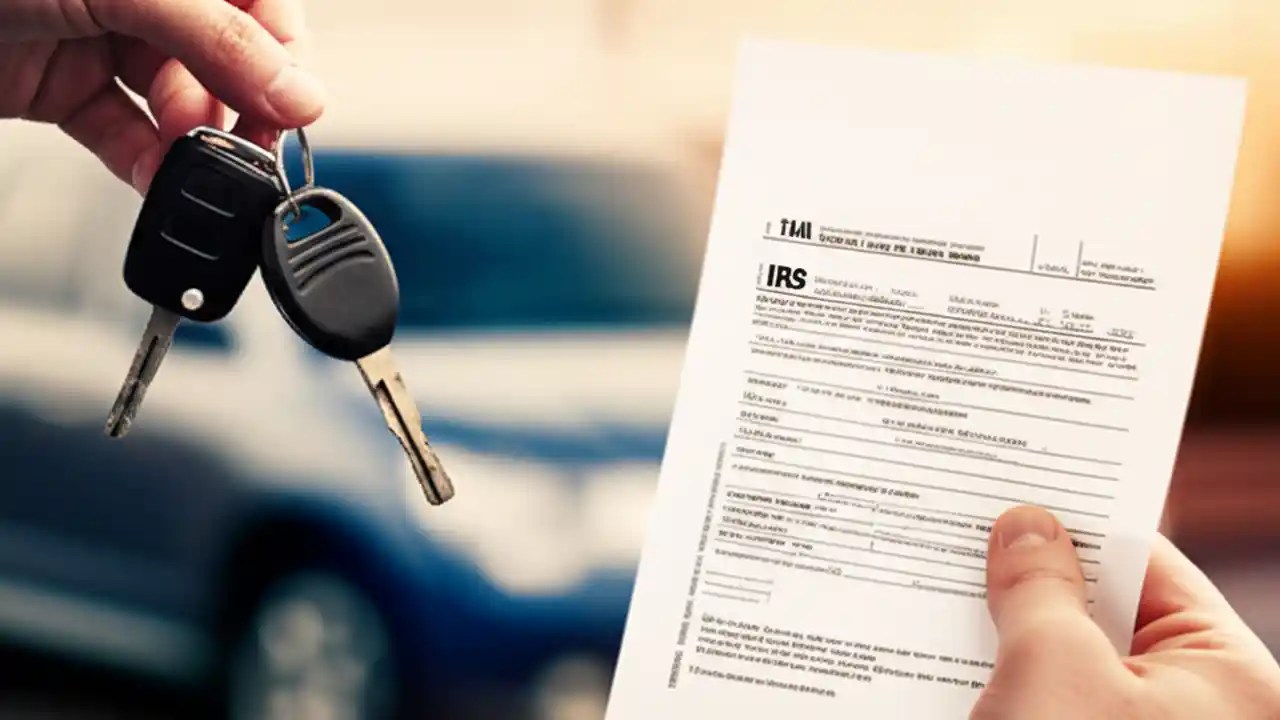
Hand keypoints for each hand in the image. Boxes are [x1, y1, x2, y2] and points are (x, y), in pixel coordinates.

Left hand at [0, 0, 325, 192]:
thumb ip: (216, 38)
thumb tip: (299, 90)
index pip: (261, 1)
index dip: (285, 51)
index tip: (294, 103)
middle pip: (227, 56)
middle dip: (239, 105)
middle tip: (246, 144)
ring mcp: (101, 37)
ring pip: (180, 101)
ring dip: (192, 141)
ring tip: (189, 159)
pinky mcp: (63, 88)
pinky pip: (125, 133)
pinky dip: (145, 164)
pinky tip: (157, 179)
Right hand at [974, 505, 1279, 718]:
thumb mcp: (1050, 665)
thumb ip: (1038, 585)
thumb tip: (1025, 527)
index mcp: (1231, 676)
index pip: (1152, 564)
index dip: (1081, 525)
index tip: (1022, 493)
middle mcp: (1203, 708)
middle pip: (1111, 612)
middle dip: (1040, 579)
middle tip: (976, 541)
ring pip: (1079, 661)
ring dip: (1019, 633)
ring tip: (956, 599)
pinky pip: (1061, 701)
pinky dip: (1017, 681)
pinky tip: (961, 656)